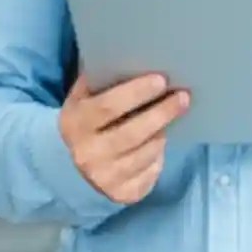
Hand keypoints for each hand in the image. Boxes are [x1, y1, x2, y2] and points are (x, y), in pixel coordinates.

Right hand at [59, 74, 190, 204]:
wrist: (68, 165)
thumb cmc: (85, 122)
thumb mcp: (82, 99)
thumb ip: (100, 81)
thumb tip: (136, 57)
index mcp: (75, 124)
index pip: (108, 106)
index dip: (136, 93)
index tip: (161, 80)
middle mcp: (87, 154)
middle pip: (133, 133)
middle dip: (162, 113)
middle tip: (183, 97)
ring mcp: (104, 178)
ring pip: (147, 154)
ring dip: (162, 134)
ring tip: (171, 118)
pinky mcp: (121, 195)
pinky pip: (151, 174)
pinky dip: (158, 158)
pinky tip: (158, 145)